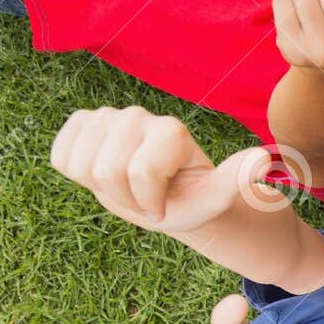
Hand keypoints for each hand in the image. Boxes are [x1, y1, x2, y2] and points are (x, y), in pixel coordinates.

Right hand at [50, 107, 271, 230]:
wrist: (164, 195)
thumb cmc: (190, 200)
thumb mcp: (215, 199)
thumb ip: (236, 180)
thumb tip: (263, 158)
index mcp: (170, 130)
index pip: (139, 172)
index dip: (147, 201)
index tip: (165, 208)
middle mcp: (138, 115)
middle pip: (106, 170)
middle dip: (124, 198)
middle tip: (145, 198)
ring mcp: (107, 116)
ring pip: (80, 164)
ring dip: (101, 188)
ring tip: (127, 187)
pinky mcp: (81, 123)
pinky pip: (61, 157)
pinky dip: (77, 176)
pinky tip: (102, 173)